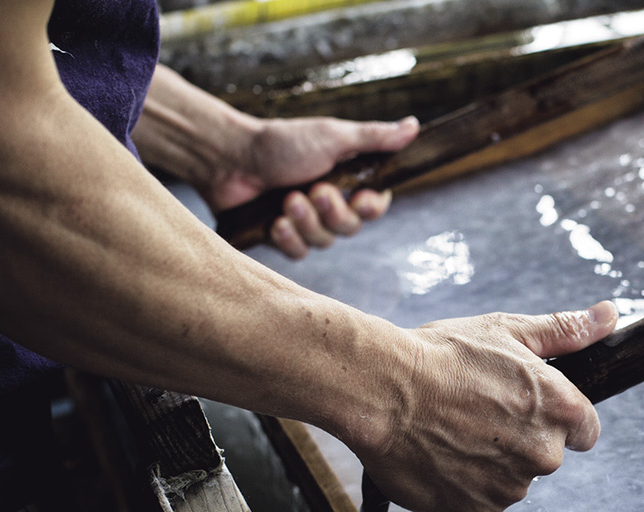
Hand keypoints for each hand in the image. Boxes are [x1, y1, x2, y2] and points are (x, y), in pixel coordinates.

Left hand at [210, 115, 419, 258]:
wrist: (229, 158)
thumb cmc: (280, 143)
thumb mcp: (333, 137)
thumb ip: (374, 138)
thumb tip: (414, 126)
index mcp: (347, 180)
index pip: (376, 205)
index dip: (372, 208)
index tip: (361, 198)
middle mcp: (329, 203)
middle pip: (351, 228)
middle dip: (332, 212)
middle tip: (314, 191)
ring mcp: (306, 222)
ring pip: (324, 242)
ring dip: (306, 222)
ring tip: (286, 200)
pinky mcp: (282, 237)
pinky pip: (299, 253)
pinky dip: (288, 239)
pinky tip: (274, 222)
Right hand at [351, 301, 617, 511]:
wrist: (384, 390)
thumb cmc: (442, 356)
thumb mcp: (508, 331)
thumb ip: (565, 331)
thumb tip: (608, 315)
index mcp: (561, 409)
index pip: (585, 430)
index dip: (555, 417)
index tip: (525, 408)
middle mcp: (545, 454)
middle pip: (545, 454)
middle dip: (519, 437)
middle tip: (477, 410)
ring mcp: (511, 487)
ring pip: (511, 478)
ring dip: (490, 461)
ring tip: (453, 429)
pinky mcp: (477, 511)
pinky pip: (481, 500)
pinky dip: (464, 483)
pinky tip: (442, 453)